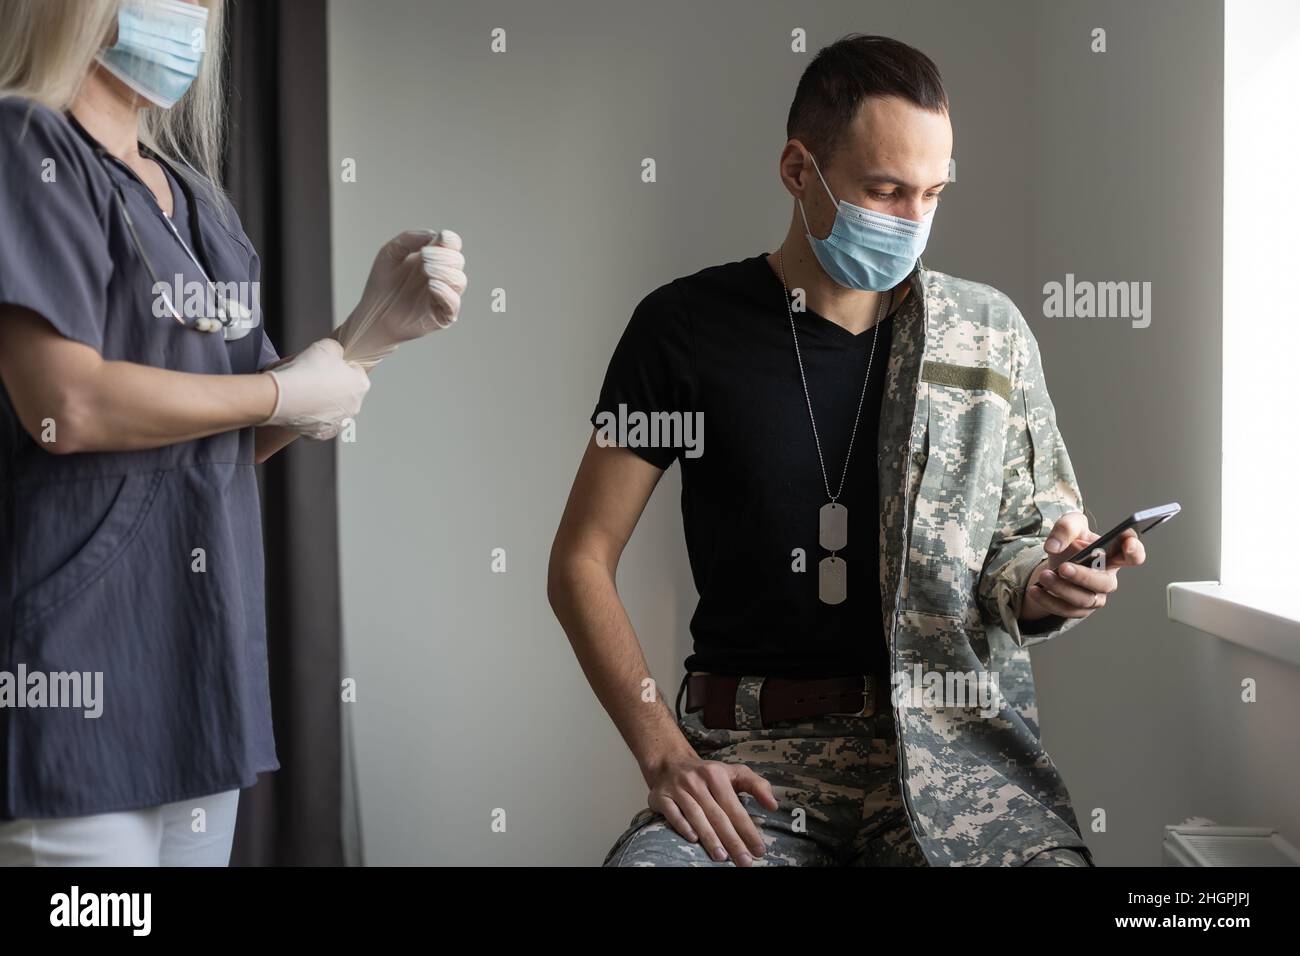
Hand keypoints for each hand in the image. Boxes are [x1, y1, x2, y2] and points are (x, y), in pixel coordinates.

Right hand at [261, 338, 369, 439]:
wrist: (280, 396)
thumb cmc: (305, 371)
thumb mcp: (327, 345)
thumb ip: (337, 349)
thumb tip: (336, 353)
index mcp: (361, 385)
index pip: (355, 370)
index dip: (338, 364)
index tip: (326, 364)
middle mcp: (354, 407)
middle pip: (344, 390)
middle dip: (331, 383)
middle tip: (312, 376)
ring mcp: (338, 422)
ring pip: (332, 407)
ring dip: (321, 400)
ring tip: (304, 390)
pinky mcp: (322, 433)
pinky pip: (319, 421)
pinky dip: (311, 414)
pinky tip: (300, 405)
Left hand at [333, 229, 466, 368]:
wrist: (374, 313)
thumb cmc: (382, 283)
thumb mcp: (390, 252)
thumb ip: (409, 238)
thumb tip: (434, 235)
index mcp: (433, 258)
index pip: (453, 245)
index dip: (449, 240)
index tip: (438, 239)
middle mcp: (442, 276)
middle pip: (458, 261)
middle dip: (443, 256)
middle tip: (424, 258)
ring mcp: (444, 295)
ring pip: (459, 280)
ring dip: (444, 272)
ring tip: (426, 270)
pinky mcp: (443, 315)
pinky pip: (453, 303)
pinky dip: (445, 292)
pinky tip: (431, 285)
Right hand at [644, 754, 777, 866]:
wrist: (669, 762)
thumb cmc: (708, 774)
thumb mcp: (734, 772)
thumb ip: (757, 785)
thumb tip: (773, 805)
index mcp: (717, 775)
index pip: (735, 807)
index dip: (748, 829)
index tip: (759, 850)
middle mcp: (696, 781)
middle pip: (717, 815)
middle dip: (732, 840)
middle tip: (744, 861)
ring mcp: (677, 788)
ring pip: (696, 815)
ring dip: (709, 837)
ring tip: (722, 857)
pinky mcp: (660, 796)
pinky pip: (672, 813)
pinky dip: (682, 825)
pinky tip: (693, 840)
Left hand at [1021, 511, 1146, 621]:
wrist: (1055, 560)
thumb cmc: (1072, 541)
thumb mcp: (1070, 525)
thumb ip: (1066, 527)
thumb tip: (1053, 546)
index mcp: (1114, 555)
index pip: (1134, 555)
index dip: (1135, 550)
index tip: (1127, 543)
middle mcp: (1108, 578)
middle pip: (1105, 583)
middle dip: (1083, 576)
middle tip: (1063, 567)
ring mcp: (1096, 596)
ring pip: (1085, 599)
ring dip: (1062, 589)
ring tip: (1043, 576)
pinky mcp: (1079, 608)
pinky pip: (1067, 610)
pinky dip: (1048, 601)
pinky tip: (1034, 590)